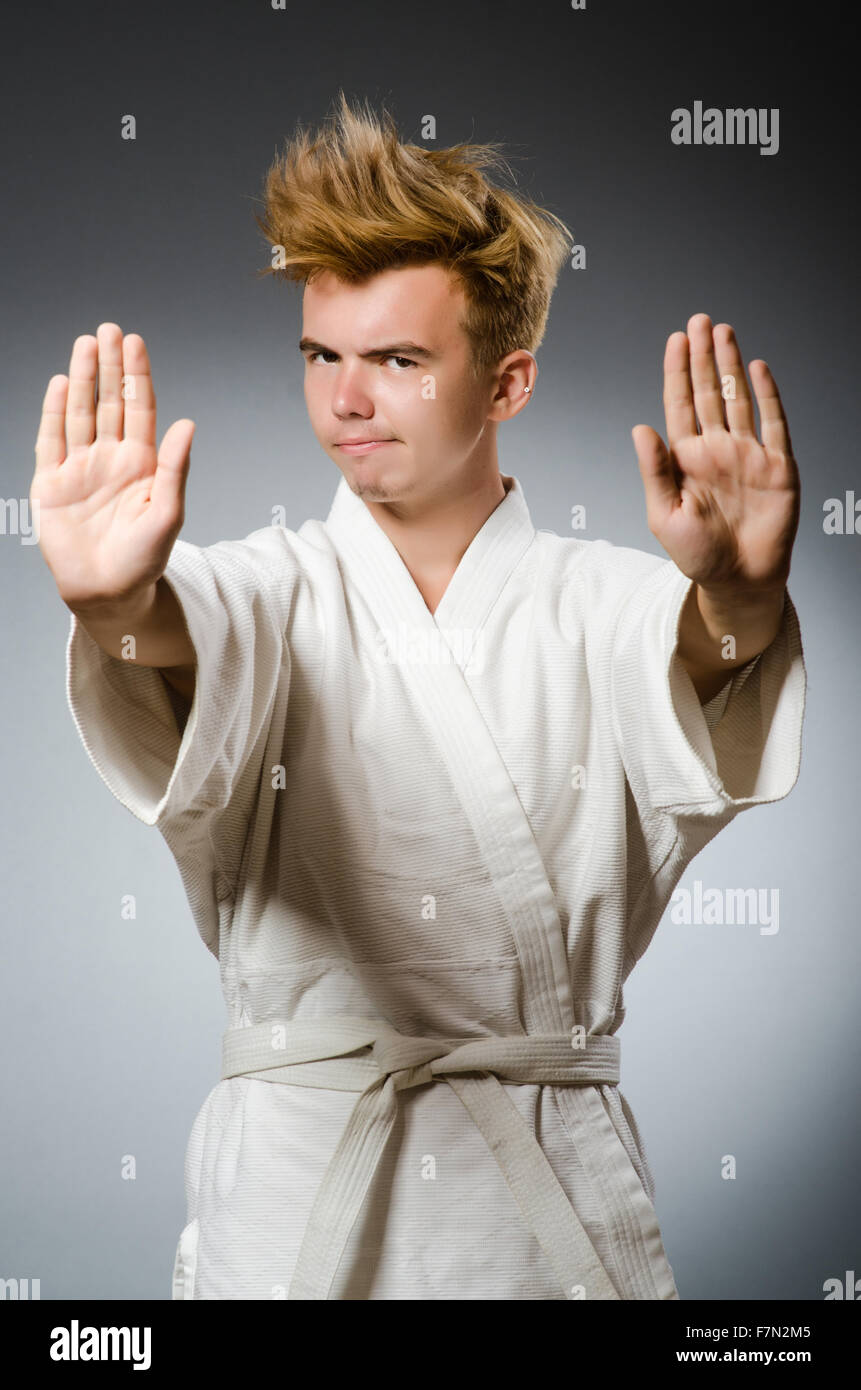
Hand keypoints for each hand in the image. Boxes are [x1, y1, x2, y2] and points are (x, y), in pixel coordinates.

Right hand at [31, 324, 194, 610]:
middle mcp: (111, 460)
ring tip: (86, 345)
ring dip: (83, 380)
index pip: (140, 410)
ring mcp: (81, 469)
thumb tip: (188, 425)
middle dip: (110, 367)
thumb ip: (175, 469)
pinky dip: (55, 412)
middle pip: (110, 403)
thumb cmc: (144, 560)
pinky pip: (52, 440)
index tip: (136, 343)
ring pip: (81, 414)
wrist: (108, 593)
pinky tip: (61, 384)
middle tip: (109, 330)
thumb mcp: (168, 514)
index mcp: (143, 465)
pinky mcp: (53, 483)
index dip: (137, 376)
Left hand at [631, 314, 799, 596]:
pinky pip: (773, 422)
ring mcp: (747, 454)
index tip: (676, 339)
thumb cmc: (697, 555)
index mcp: (686, 458)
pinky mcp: (777, 465)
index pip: (679, 404)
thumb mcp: (664, 514)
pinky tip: (757, 368)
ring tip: (724, 331)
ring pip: (738, 398)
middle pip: (707, 391)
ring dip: (730, 365)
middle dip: (703, 355)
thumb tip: (639, 427)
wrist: (738, 581)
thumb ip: (654, 470)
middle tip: (700, 320)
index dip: (677, 371)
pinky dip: (767, 394)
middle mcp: (716, 449)